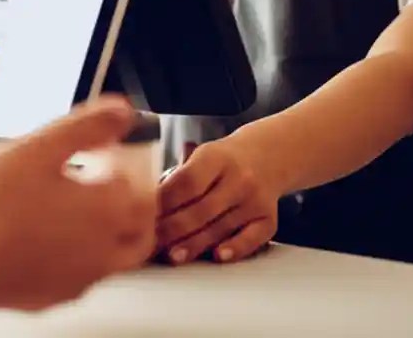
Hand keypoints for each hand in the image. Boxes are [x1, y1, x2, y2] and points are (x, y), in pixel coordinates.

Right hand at [0, 97, 156, 311]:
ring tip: (80, 204)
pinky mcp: (56, 295)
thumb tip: (120, 112)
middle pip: (140, 218)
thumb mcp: (35, 148)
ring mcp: (82, 277)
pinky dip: (81, 251)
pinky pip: (84, 273)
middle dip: (129, 192)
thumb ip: (83, 127)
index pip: (136, 174)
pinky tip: (54, 235)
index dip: (119, 152)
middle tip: (105, 173)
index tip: (99, 142)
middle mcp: (105, 248)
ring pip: (118, 251)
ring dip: (110, 224)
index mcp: (107, 208)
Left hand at [156, 137, 279, 264]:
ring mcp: (255, 200)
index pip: (186, 182)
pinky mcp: (268, 219)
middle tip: (151, 244)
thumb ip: (179, 179)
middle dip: (172, 229)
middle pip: (201, 209)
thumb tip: (149, 209)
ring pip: (220, 227)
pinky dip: (235, 248)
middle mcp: (239, 178)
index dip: (164, 203)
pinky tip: (218, 256)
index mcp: (216, 157)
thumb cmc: (222, 162)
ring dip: (194, 244)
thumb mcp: (201, 156)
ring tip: (173, 256)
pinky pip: (252, 238)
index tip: (144, 217)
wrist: (266, 156)